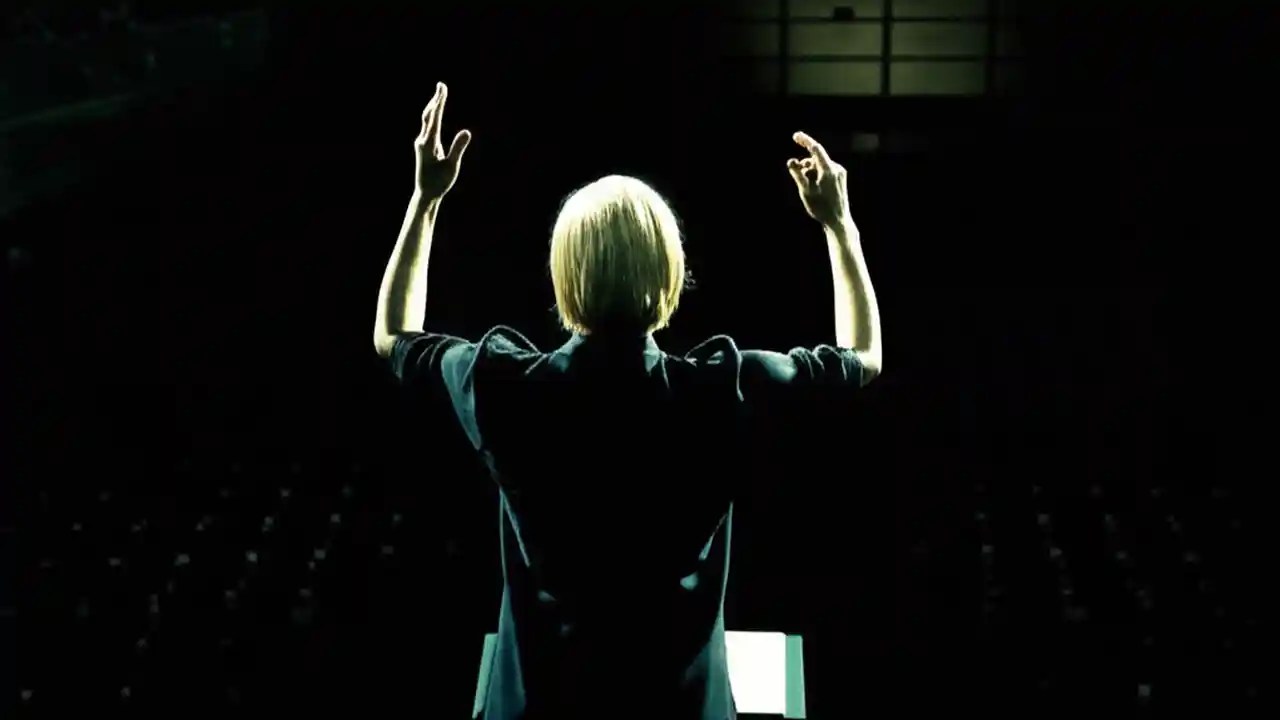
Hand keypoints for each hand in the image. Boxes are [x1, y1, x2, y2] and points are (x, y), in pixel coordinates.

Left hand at [414, 82, 471, 199]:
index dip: (439, 101)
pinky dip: (433, 115)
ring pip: (427, 120)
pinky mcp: (423, 147)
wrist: (426, 193)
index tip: (442, 87)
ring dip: (434, 106)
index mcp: (429, 143)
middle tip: (441, 85)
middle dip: (436, 99)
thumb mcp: (452, 166)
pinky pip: (428, 126)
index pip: (435, 117)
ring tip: (440, 94)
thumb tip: (467, 132)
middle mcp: (422, 140)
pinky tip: (435, 112)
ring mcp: (421, 143)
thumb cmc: (439, 182)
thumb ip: (458, 148)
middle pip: (428, 115)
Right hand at [786, 131, 851, 228]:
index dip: (805, 140)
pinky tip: (815, 188)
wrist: (838, 220)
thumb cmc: (821, 207)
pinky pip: (826, 170)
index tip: (795, 136)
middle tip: (798, 176)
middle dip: (805, 165)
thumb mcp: (805, 191)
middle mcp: (836, 168)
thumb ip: (797, 174)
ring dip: (810, 171)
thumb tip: (791, 161)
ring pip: (820, 165)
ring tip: (808, 187)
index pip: (815, 149)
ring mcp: (840, 173)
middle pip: (816, 159)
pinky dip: (817, 174)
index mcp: (828, 170)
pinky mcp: (841, 178)